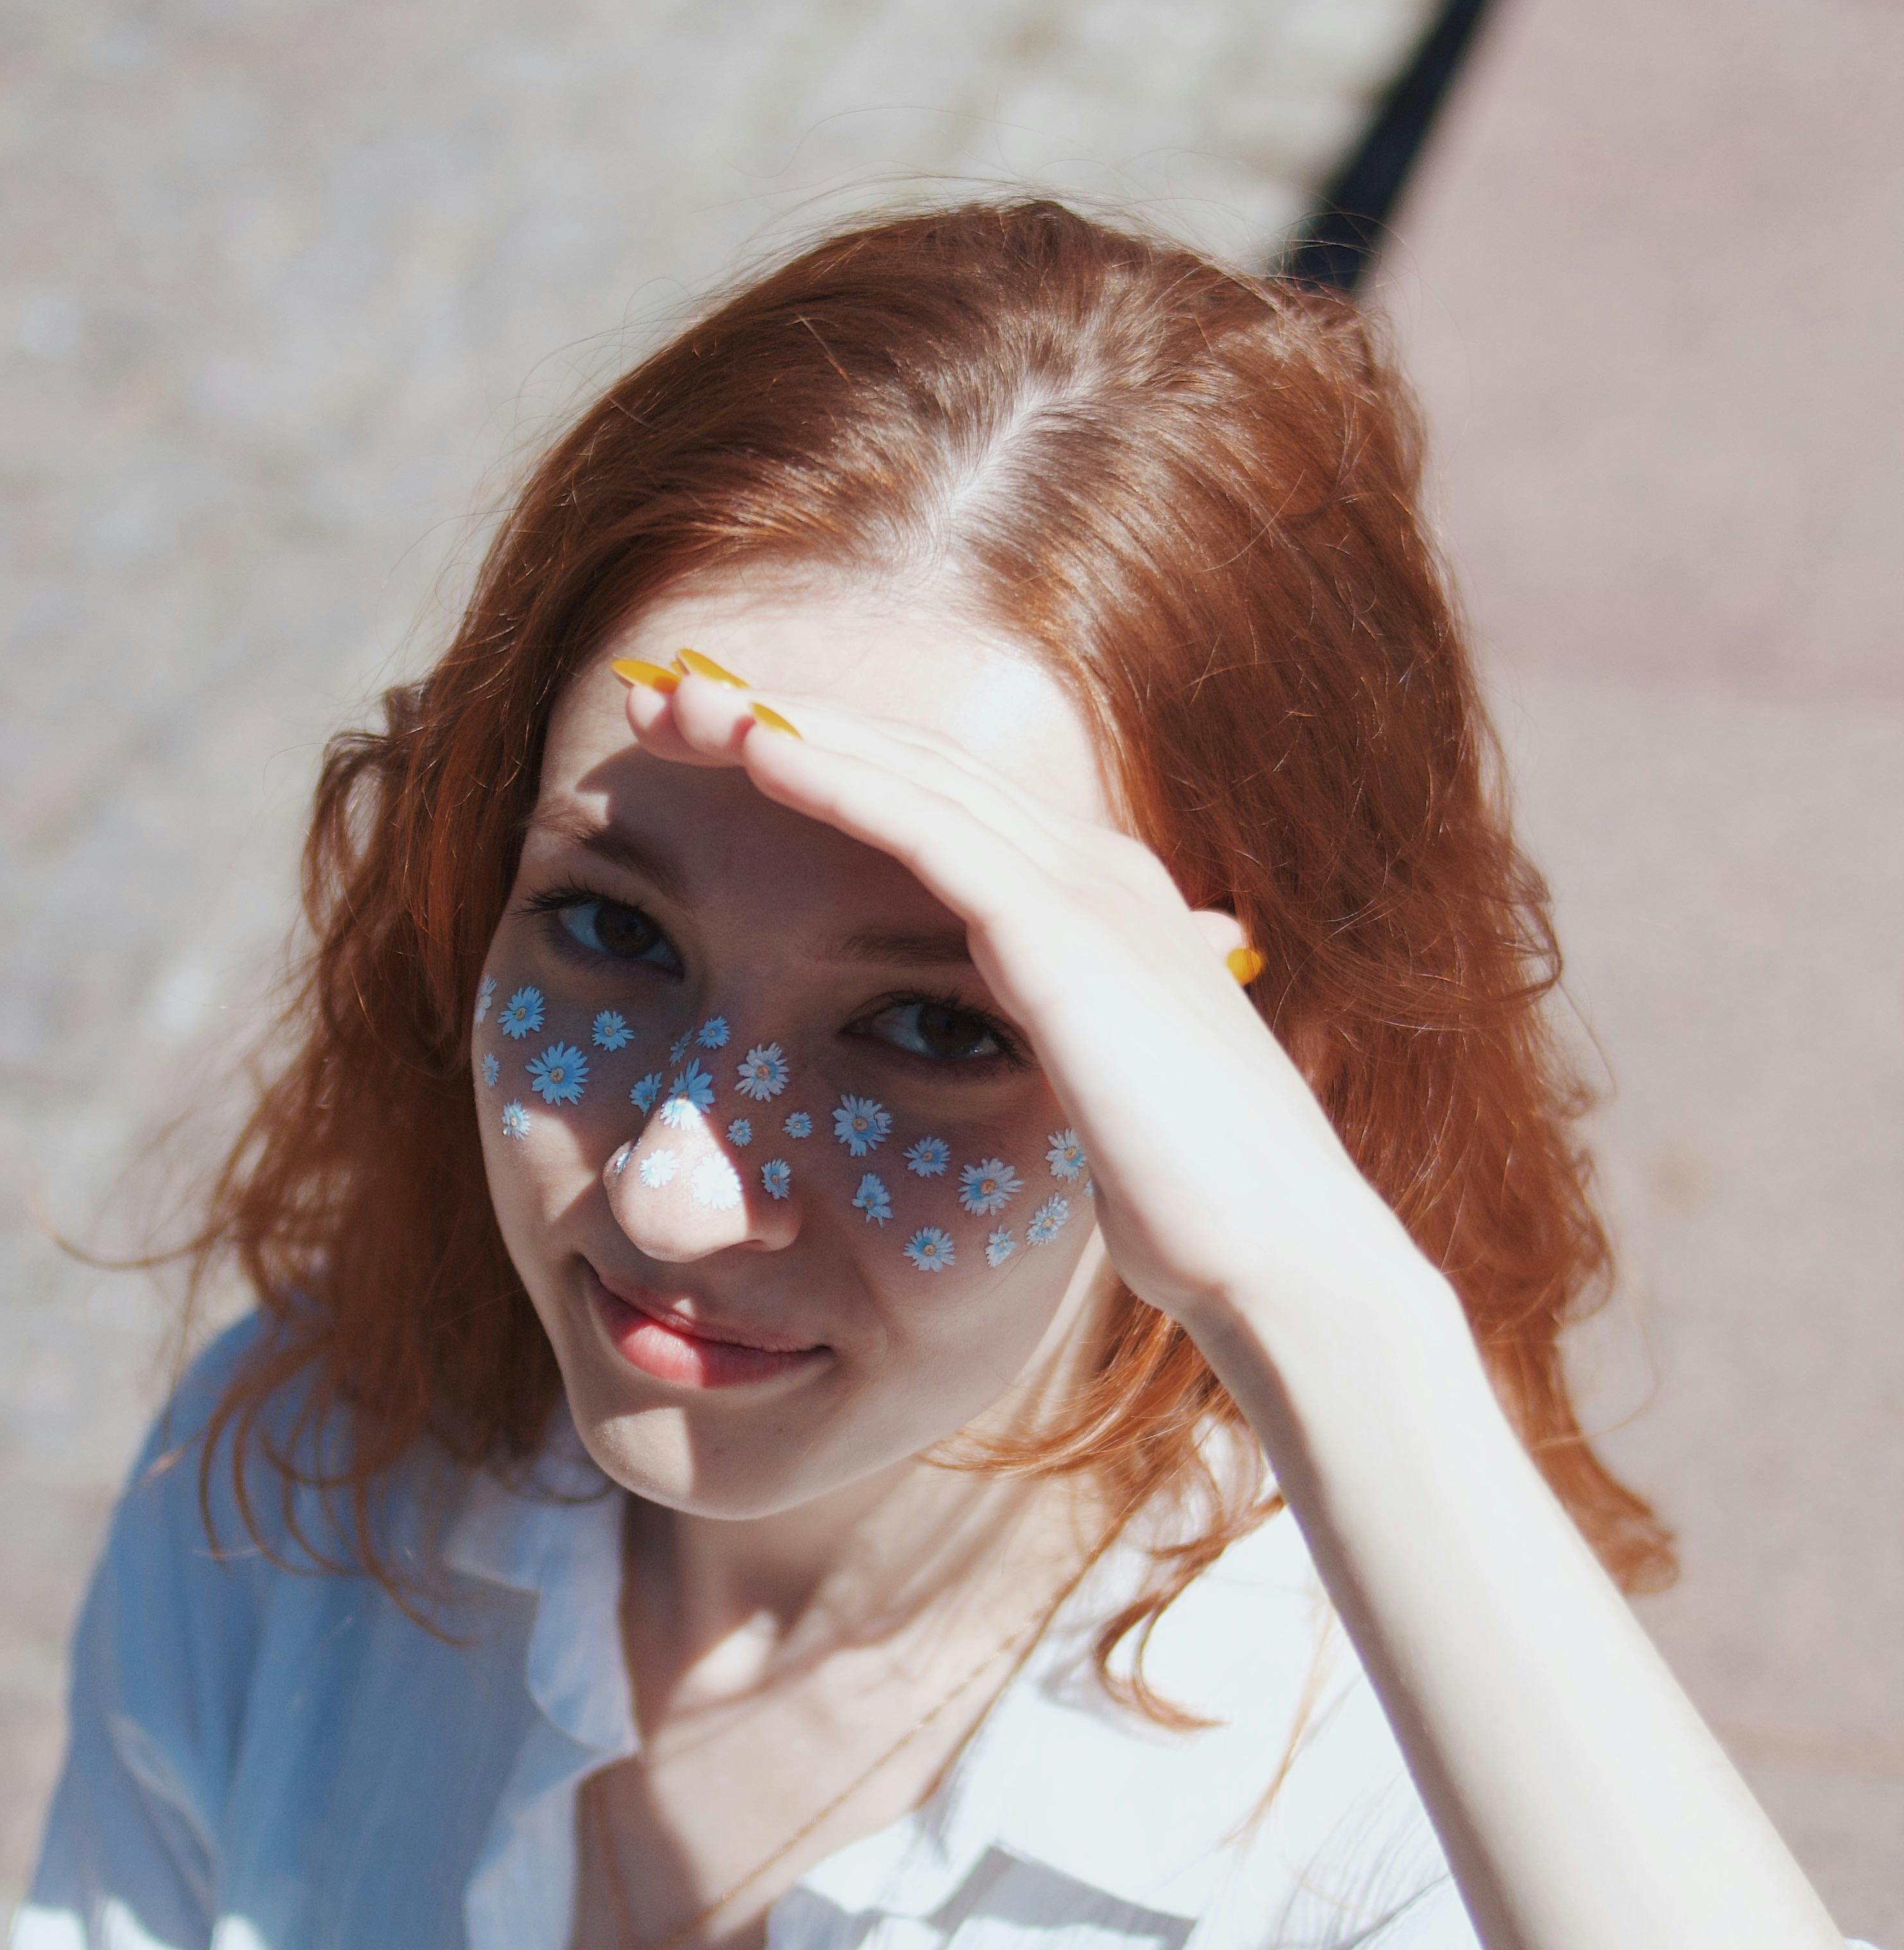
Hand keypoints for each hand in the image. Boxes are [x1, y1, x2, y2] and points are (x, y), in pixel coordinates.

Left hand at [617, 665, 1418, 1362]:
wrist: (1283, 1258)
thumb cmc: (1194, 1212)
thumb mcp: (1100, 1103)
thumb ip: (1052, 1053)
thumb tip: (1010, 1064)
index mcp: (1102, 911)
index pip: (941, 807)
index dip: (828, 767)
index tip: (714, 753)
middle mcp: (1099, 875)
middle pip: (913, 766)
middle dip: (783, 720)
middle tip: (666, 690)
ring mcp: (1088, 894)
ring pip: (910, 774)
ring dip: (784, 726)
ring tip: (680, 695)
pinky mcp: (1066, 935)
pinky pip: (927, 829)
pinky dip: (836, 779)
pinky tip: (753, 748)